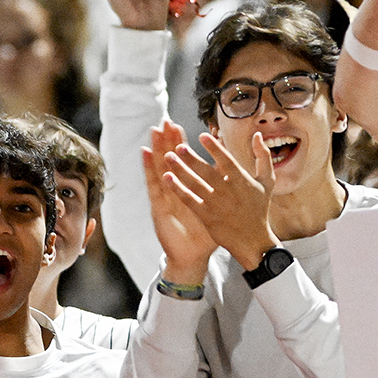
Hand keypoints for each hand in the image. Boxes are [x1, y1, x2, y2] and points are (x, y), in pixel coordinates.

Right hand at [142, 120, 216, 282]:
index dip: (181, 143)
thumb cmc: (205, 235)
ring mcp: (165, 197)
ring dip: (156, 149)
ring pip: (160, 167)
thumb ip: (224, 192)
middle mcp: (175, 190)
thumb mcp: (218, 211)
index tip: (180, 126)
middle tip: (165, 121)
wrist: (191, 256)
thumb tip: (233, 176)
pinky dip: (149, 169)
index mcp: (190, 189)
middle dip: (168, 141)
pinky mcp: (158, 206)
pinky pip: (153, 185)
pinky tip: (145, 154)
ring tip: (153, 131)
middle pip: (170, 160)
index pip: (184, 161)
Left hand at [161, 130, 279, 271]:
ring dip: (180, 170)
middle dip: (191, 158)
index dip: (215, 149)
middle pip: (207, 172)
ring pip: (195, 184)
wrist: (253, 240)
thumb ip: (263, 157)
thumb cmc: (259, 207)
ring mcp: (216, 205)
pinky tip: (166, 178)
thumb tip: (258, 135)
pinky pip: (189, 200)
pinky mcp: (206, 216)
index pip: (227, 161)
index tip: (202, 136)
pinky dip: (177, 189)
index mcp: (243, 181)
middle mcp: (229, 192)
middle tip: (177, 146)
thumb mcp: (267, 182)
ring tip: (167, 157)